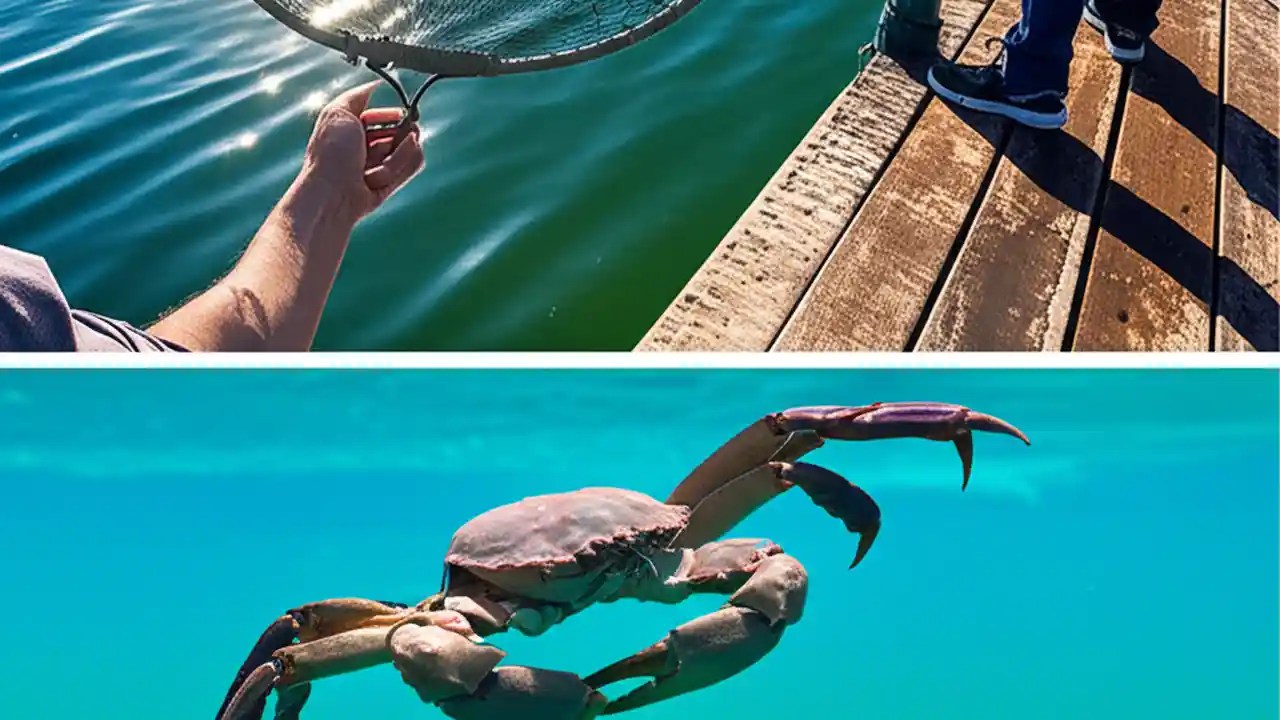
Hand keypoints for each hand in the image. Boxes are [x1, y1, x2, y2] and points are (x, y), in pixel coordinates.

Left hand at [301, 81, 424, 221]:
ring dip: (402, 152)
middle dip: (405, 131)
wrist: (333, 192)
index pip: (380, 118)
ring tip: (391, 158)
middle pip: (398, 132)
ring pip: (407, 149)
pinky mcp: (389, 184)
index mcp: (350, 130)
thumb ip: (358, 95)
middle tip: (410, 130)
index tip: (403, 114)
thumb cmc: (332, 153)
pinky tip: (399, 162)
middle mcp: (364, 148)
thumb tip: (376, 83)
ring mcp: (377, 166)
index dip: (392, 115)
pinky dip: (406, 164)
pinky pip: (410, 167)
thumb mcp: (338, 111)